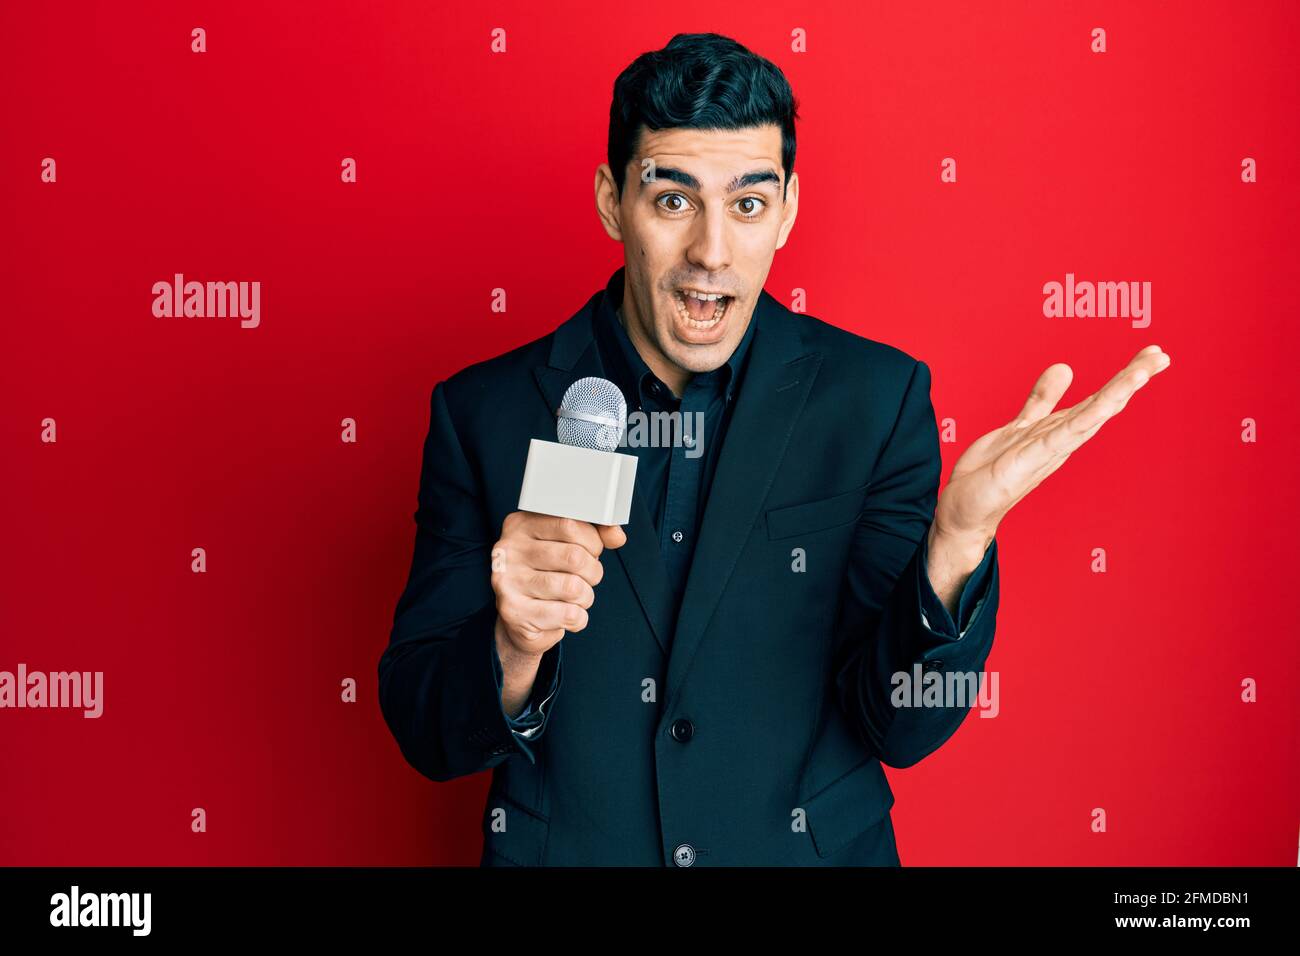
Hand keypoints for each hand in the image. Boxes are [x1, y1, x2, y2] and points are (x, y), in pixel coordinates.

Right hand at [490, 513, 626, 659]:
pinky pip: (568, 614)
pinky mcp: (514, 612)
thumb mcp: (567, 546)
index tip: (593, 551)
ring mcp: (507, 581)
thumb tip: (616, 535)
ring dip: (586, 597)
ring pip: (573, 588)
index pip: (568, 524)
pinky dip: (578, 618)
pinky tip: (566, 615)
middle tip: (587, 578)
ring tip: (576, 598)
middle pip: (574, 557)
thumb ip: (593, 535)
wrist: (518, 619)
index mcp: (521, 525)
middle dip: (593, 571)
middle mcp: (508, 550)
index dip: (593, 541)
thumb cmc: (547, 575)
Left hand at [933, 344, 1171, 548]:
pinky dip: (1084, 419)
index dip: (1125, 377)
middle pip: (1102, 405)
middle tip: (1161, 355)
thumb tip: (1064, 367)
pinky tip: (1104, 405)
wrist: (964, 509)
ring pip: (1089, 418)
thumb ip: (1042, 399)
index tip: (1152, 353)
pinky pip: (1062, 436)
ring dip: (1116, 395)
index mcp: (1060, 430)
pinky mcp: (1030, 461)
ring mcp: (1048, 451)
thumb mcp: (1020, 425)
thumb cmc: (992, 472)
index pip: (1098, 399)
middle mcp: (1060, 441)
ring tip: (1144, 370)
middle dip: (1131, 380)